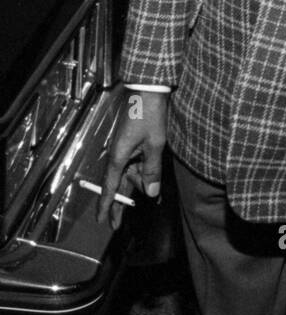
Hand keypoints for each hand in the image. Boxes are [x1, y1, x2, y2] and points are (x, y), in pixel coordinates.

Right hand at [98, 91, 167, 229]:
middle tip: (116, 224)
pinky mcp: (131, 142)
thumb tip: (151, 194)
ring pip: (130, 174)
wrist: (149, 90)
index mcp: (119, 157)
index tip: (102, 222)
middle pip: (119, 184)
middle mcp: (118, 155)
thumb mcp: (155, 145)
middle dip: (121, 203)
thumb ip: (152, 170)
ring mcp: (124, 148)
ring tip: (155, 193)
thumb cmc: (150, 115)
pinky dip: (143, 172)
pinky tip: (152, 179)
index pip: (110, 188)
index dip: (107, 206)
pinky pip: (135, 163)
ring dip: (140, 183)